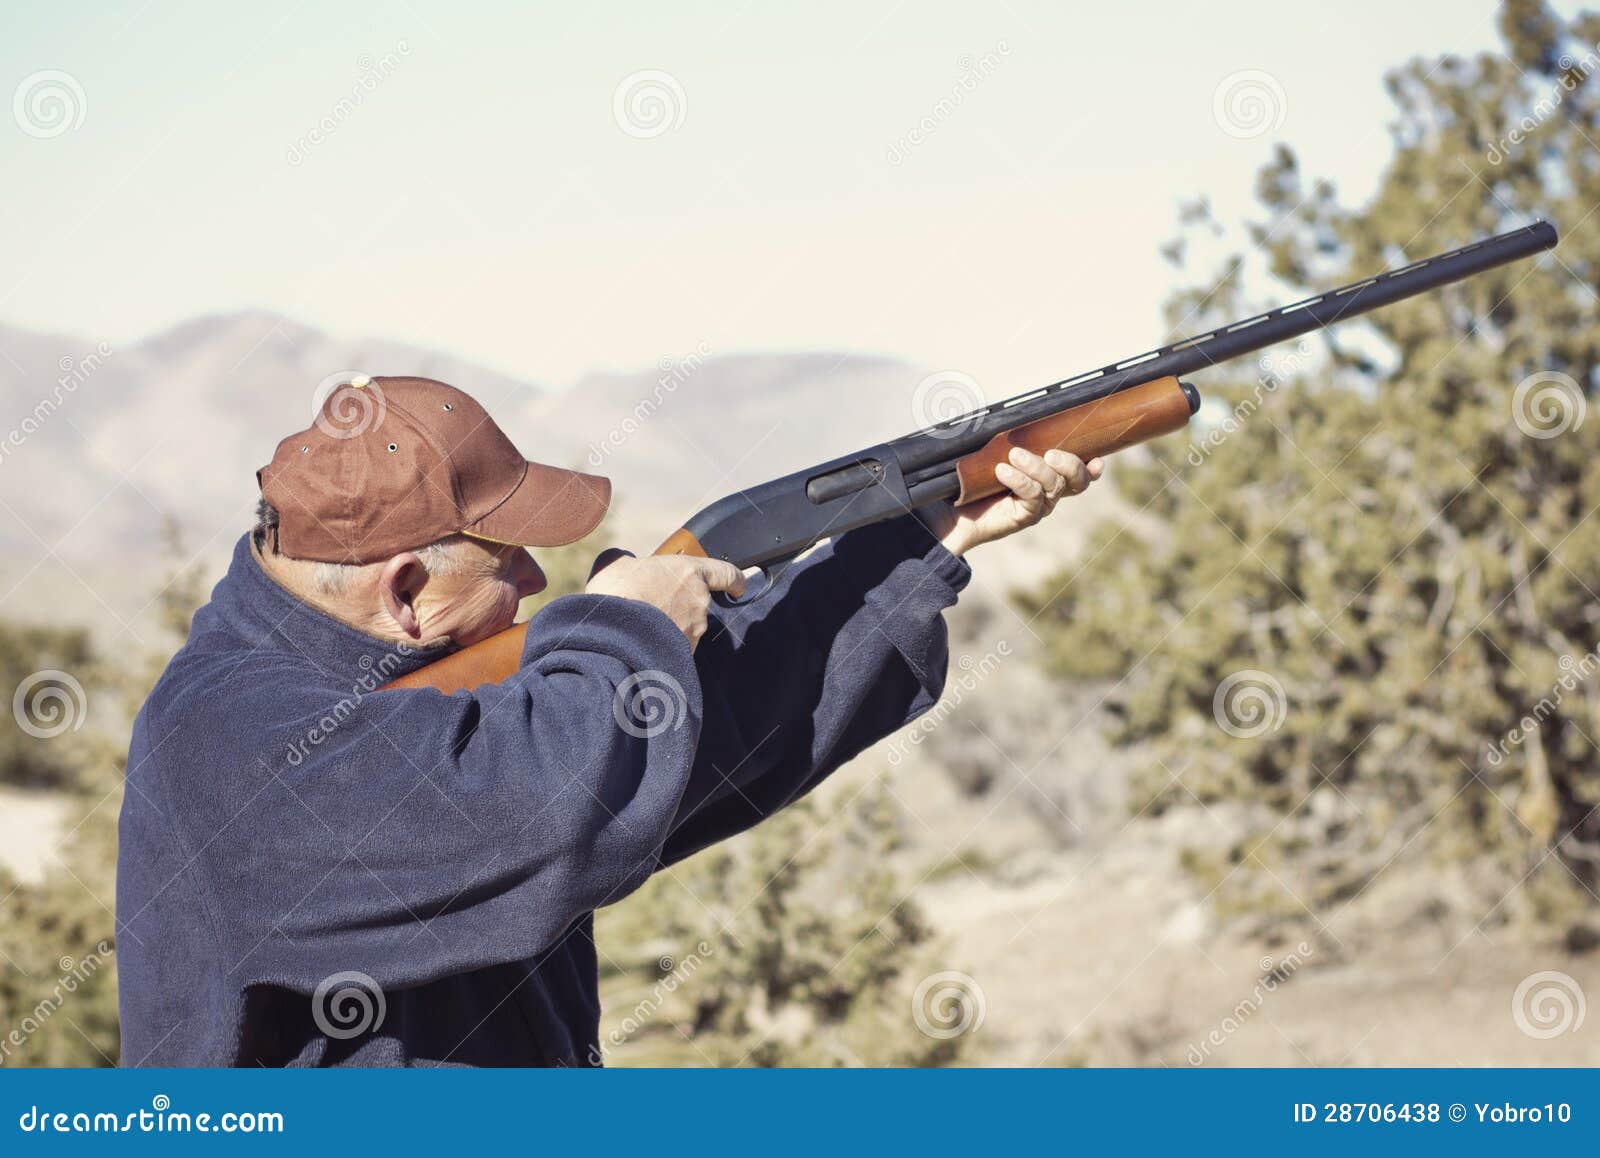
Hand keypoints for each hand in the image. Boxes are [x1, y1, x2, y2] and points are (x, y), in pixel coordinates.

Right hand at [585, 549, 745, 648]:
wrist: (611, 632)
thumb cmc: (616, 593)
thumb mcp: (618, 565)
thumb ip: (631, 561)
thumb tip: (625, 563)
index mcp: (690, 573)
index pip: (727, 574)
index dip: (734, 580)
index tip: (737, 587)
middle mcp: (699, 601)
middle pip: (699, 604)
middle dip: (680, 607)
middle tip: (653, 607)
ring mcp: (694, 630)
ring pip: (687, 628)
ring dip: (671, 628)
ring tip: (641, 628)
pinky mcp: (685, 654)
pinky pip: (677, 649)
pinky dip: (664, 647)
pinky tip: (642, 645)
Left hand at [917, 446, 1102, 556]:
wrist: (947, 512)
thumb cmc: (968, 479)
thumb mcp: (987, 452)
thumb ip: (1004, 436)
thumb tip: (1005, 411)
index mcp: (1046, 474)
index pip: (1078, 470)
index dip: (1091, 464)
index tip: (1097, 457)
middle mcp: (1047, 491)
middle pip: (1077, 480)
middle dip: (1071, 463)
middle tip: (1051, 452)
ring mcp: (1037, 506)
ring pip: (1055, 486)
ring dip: (1037, 467)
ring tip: (1014, 456)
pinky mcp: (1023, 517)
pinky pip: (1033, 497)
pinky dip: (1020, 480)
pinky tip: (1003, 471)